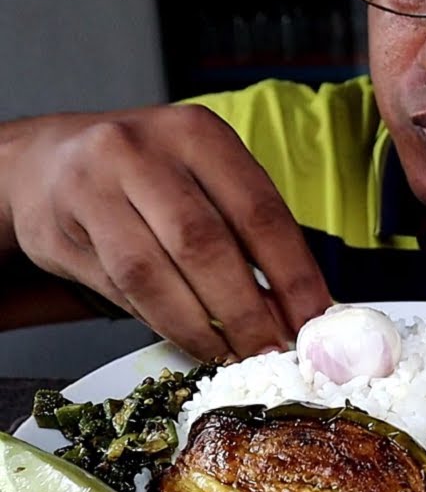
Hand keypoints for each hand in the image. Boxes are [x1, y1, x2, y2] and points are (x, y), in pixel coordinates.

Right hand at [0, 104, 332, 360]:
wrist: (44, 165)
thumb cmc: (146, 179)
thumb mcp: (202, 182)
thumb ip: (248, 236)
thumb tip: (296, 310)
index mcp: (200, 134)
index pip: (261, 211)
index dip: (294, 274)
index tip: (316, 320)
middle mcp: (144, 149)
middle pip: (207, 244)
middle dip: (248, 310)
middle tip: (274, 352)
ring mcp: (94, 183)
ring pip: (156, 272)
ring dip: (202, 328)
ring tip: (235, 357)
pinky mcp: (62, 224)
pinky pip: (120, 288)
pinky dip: (163, 323)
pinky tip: (192, 343)